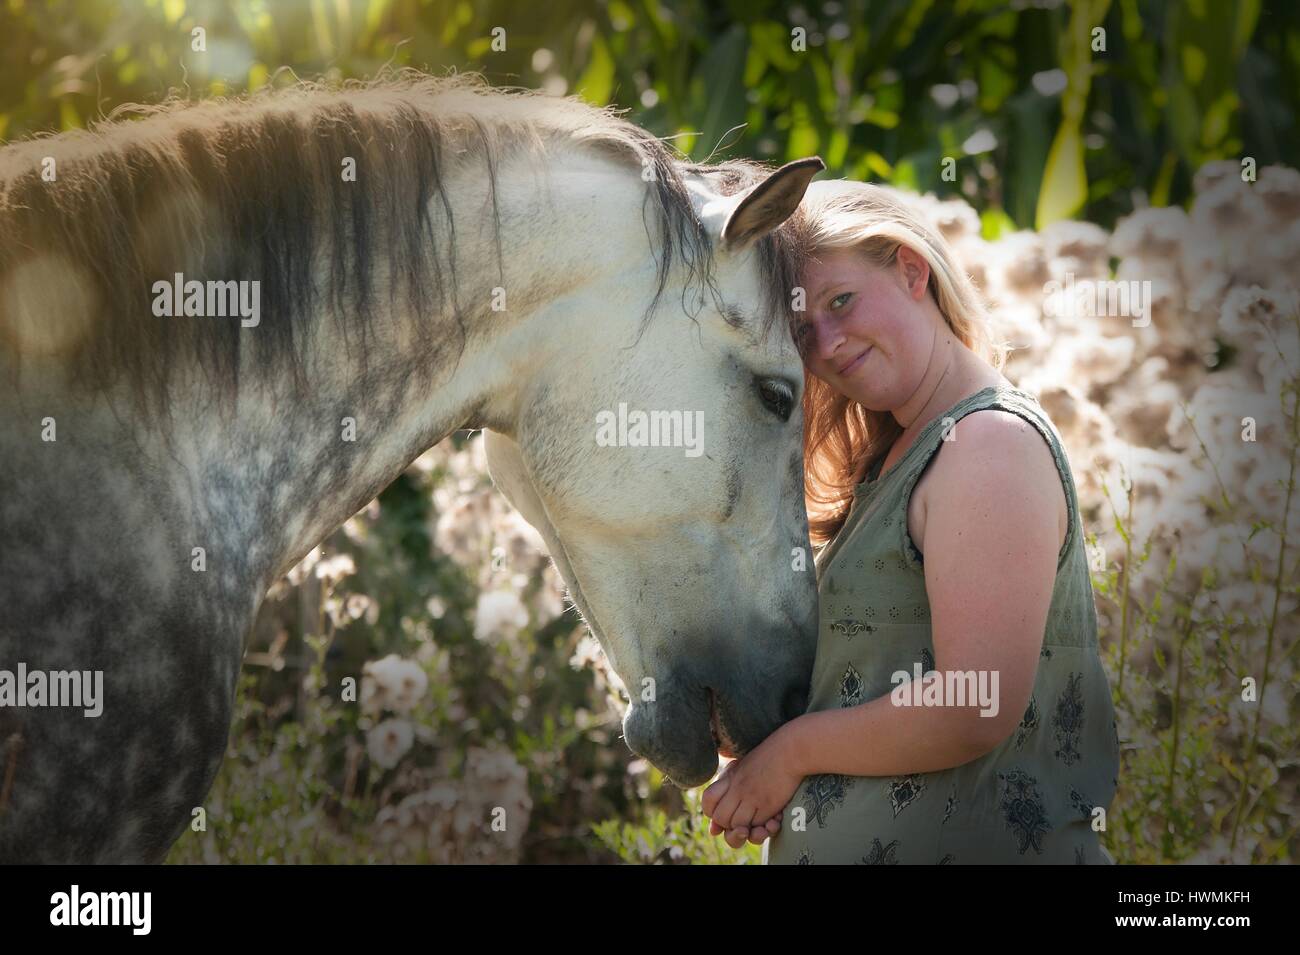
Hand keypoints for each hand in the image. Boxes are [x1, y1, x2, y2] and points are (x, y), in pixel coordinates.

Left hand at [701, 723, 803, 844]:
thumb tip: (720, 801)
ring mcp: (751, 798)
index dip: (712, 811)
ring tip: (754, 820)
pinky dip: (761, 826)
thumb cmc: (768, 758)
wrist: (789, 751)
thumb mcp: (742, 766)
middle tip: (741, 820)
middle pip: (720, 818)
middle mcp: (737, 788)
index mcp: (729, 777)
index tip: (723, 811)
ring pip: (736, 826)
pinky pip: (756, 825)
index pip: (708, 800)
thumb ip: (729, 781)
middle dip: (728, 825)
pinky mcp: (767, 806)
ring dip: (745, 828)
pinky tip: (768, 818)